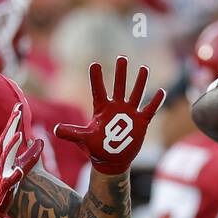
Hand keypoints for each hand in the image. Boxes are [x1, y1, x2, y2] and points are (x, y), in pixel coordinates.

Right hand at [0, 103, 42, 217]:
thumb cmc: (3, 185)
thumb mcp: (17, 166)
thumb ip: (28, 155)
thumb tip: (39, 140)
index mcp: (4, 156)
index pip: (9, 135)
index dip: (14, 121)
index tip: (19, 105)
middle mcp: (1, 161)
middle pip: (6, 140)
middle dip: (12, 125)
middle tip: (17, 111)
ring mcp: (1, 173)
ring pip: (6, 158)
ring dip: (12, 146)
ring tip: (19, 135)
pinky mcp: (3, 187)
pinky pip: (9, 181)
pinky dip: (14, 176)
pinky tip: (20, 171)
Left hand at [54, 57, 164, 174]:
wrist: (112, 160)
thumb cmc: (96, 148)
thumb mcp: (83, 139)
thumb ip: (71, 133)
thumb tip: (56, 130)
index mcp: (102, 109)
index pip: (98, 90)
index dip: (97, 78)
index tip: (94, 64)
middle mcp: (116, 107)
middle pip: (119, 86)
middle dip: (121, 73)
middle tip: (122, 57)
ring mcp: (129, 113)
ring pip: (136, 94)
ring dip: (140, 82)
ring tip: (144, 68)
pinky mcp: (141, 122)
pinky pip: (150, 109)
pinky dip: (156, 101)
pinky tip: (161, 91)